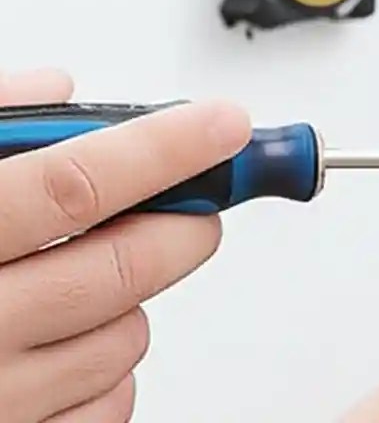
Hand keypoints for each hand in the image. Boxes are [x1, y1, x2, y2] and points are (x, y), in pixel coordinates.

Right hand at [0, 70, 249, 422]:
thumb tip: (55, 90)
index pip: (74, 184)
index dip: (163, 149)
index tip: (220, 126)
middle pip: (121, 267)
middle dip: (181, 224)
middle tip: (193, 203)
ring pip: (125, 336)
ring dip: (133, 300)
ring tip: (87, 275)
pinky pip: (110, 403)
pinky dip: (111, 367)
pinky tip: (67, 341)